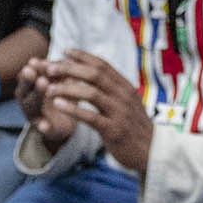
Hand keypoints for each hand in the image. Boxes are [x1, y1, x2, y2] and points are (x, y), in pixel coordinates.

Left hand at [37, 50, 152, 173]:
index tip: (64, 51)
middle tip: (49, 68)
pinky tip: (57, 105)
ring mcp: (120, 113)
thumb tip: (93, 73)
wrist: (153, 152)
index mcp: (126, 87)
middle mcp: (124, 96)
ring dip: (67, 88)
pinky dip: (72, 109)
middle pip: (94, 74)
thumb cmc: (134, 127)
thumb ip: (112, 89)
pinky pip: (90, 116)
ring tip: (49, 88)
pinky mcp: (115, 130)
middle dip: (69, 69)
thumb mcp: (127, 103)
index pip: (102, 65)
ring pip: (90, 93)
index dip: (82, 56)